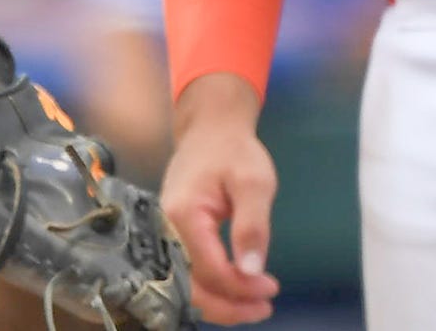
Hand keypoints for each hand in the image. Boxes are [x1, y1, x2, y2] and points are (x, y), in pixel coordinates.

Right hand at [162, 75, 278, 324]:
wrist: (210, 129)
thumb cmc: (233, 151)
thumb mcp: (254, 182)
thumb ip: (252, 225)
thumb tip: (251, 271)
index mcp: (183, 217)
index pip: (209, 270)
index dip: (240, 287)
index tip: (271, 289)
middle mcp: (166, 231)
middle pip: (190, 287)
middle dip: (227, 306)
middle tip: (264, 308)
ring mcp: (165, 235)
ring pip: (186, 285)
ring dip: (220, 302)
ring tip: (254, 306)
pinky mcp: (172, 238)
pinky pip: (187, 272)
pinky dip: (211, 288)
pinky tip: (236, 290)